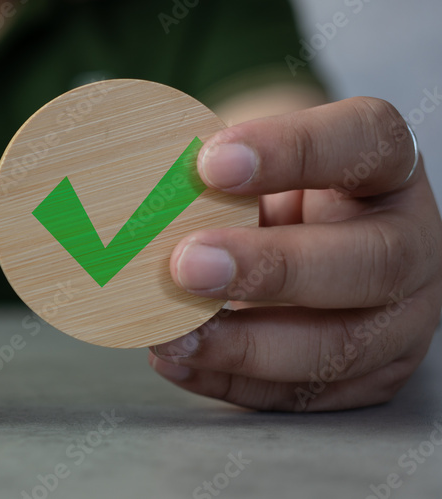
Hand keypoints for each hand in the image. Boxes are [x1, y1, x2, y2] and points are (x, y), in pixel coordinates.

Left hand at [149, 97, 441, 410]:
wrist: (300, 233)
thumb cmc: (267, 189)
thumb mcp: (248, 163)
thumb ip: (209, 172)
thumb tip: (124, 180)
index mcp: (383, 164)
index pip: (361, 140)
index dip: (292, 150)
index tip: (210, 162)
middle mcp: (410, 239)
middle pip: (370, 260)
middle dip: (273, 268)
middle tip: (187, 265)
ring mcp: (401, 315)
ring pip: (343, 345)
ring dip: (246, 344)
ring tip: (170, 333)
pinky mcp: (372, 373)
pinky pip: (307, 393)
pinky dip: (232, 380)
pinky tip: (176, 359)